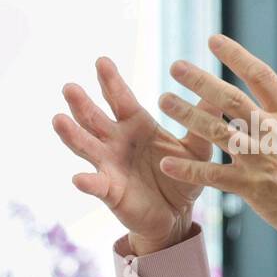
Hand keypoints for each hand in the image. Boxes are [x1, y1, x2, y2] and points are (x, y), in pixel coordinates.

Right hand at [51, 57, 215, 254]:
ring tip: (58, 120)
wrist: (177, 215)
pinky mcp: (110, 192)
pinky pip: (96, 186)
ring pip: (86, 147)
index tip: (101, 61)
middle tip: (70, 87)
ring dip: (72, 134)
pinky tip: (79, 178)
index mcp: (136, 125)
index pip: (120, 98)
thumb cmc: (182, 176)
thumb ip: (202, 121)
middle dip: (81, 103)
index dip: (110, 81)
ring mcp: (109, 166)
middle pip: (94, 118)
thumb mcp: (196, 148)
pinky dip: (88, 182)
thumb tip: (218, 90)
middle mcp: (116, 141)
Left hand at [156, 34, 276, 244]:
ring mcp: (262, 159)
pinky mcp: (252, 187)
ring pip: (216, 132)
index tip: (213, 40)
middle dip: (200, 80)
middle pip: (231, 99)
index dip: (236, 55)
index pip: (260, 75)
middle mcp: (274, 132)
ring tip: (164, 100)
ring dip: (187, 115)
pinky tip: (167, 163)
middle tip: (175, 66)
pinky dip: (189, 170)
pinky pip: (213, 176)